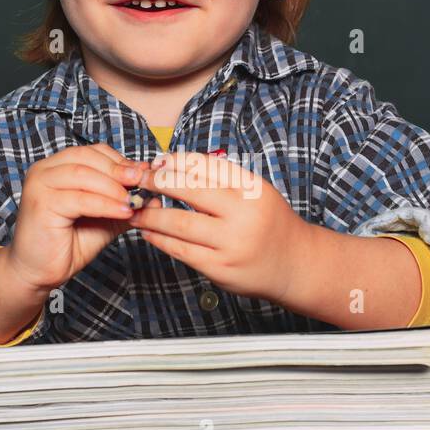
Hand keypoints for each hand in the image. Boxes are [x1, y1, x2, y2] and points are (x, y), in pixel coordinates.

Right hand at [5, 142, 147, 293]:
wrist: (40, 272)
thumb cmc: (69, 244)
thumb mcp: (104, 218)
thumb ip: (124, 202)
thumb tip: (156, 194)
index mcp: (57, 166)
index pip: (93, 152)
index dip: (120, 161)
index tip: (143, 174)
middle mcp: (44, 170)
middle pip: (87, 157)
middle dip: (119, 170)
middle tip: (142, 182)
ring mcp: (39, 185)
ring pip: (83, 175)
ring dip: (113, 187)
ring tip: (133, 201)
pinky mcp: (40, 204)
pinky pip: (80, 199)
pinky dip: (105, 204)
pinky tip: (123, 212)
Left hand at [127, 150, 313, 303]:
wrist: (295, 264)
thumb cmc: (270, 223)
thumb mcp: (257, 192)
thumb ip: (223, 179)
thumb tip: (174, 165)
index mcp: (252, 190)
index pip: (205, 166)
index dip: (176, 162)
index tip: (157, 161)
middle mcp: (243, 215)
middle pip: (189, 191)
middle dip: (157, 182)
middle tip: (137, 179)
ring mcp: (230, 244)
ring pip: (179, 223)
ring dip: (150, 214)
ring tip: (134, 210)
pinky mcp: (219, 268)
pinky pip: (181, 250)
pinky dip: (160, 239)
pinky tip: (148, 231)